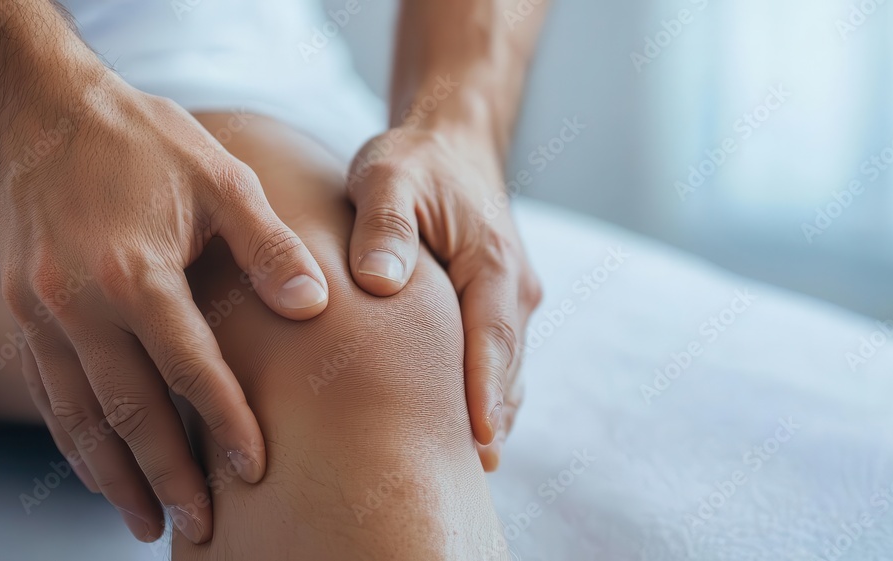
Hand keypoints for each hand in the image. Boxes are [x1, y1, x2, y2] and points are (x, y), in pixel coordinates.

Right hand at [0, 70, 329, 542]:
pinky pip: (49, 394)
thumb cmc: (140, 138)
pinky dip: (76, 440)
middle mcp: (77, 302)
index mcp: (134, 271)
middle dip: (166, 475)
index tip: (254, 469)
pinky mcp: (17, 312)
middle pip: (128, 411)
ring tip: (148, 521)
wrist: (38, 109)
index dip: (226, 423)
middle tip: (197, 526)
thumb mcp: (220, 177)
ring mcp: (38, 312)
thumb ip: (266, 246)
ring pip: (79, 416)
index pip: (189, 369)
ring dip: (114, 476)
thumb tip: (315, 306)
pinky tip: (101, 467)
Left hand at [346, 126, 541, 469]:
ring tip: (463, 462)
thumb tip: (380, 282)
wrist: (453, 145)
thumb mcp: (389, 176)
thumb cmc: (416, 162)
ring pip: (507, 369)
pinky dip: (486, 391)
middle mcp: (513, 288)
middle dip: (490, 419)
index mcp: (491, 262)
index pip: (493, 339)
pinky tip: (462, 424)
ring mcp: (512, 299)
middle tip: (463, 472)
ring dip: (490, 411)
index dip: (487, 392)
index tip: (481, 440)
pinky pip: (498, 358)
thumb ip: (385, 225)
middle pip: (506, 367)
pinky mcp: (498, 306)